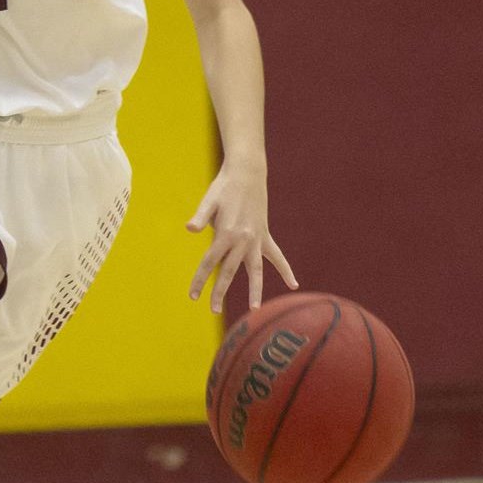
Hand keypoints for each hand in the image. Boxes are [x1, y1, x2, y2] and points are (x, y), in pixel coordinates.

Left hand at [187, 162, 296, 313]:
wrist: (247, 173)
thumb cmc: (223, 186)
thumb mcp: (209, 200)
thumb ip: (201, 217)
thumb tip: (189, 229)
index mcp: (226, 233)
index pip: (209, 263)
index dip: (200, 280)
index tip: (192, 296)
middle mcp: (242, 240)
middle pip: (228, 271)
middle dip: (219, 291)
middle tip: (212, 310)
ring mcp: (256, 239)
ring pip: (255, 270)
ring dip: (255, 290)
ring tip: (255, 309)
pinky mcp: (265, 235)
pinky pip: (276, 256)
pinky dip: (285, 270)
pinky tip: (293, 285)